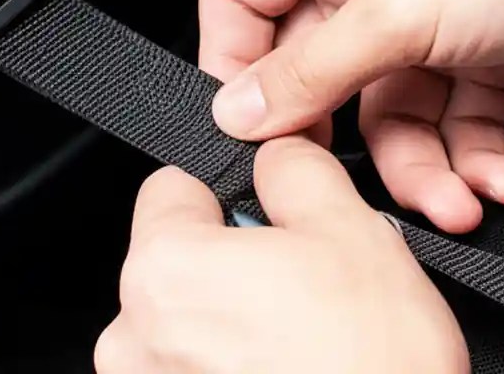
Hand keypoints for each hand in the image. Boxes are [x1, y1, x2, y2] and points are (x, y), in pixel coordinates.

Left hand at [95, 136, 467, 373]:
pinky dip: (233, 372)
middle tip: (304, 289)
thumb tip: (272, 153)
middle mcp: (132, 336)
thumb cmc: (371, 368)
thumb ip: (292, 168)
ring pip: (187, 325)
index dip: (229, 193)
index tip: (269, 219)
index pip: (172, 187)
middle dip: (234, 265)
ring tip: (303, 346)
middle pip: (178, 261)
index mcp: (164, 266)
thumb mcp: (350, 229)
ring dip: (233, 326)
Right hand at [199, 0, 503, 232]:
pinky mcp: (479, 48)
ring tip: (455, 199)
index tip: (250, 130)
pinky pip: (450, 118)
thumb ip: (310, 72)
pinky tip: (494, 178)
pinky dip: (471, 155)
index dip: (235, 67)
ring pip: (389, 110)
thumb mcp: (397, 11)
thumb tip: (240, 109)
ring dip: (422, 164)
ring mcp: (425, 10)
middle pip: (317, 72)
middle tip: (349, 185)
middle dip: (345, 137)